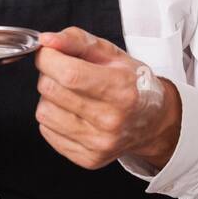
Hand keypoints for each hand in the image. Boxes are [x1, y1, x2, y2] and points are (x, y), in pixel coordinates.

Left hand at [34, 27, 181, 170]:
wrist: (153, 121)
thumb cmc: (133, 84)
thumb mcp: (112, 53)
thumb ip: (77, 40)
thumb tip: (47, 40)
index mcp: (122, 90)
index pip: (69, 74)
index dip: (48, 58)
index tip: (49, 53)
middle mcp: (111, 120)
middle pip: (51, 91)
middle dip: (49, 74)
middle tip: (66, 72)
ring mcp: (99, 143)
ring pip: (44, 112)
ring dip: (50, 99)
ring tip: (73, 95)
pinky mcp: (88, 158)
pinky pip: (47, 131)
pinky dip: (55, 118)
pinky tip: (74, 113)